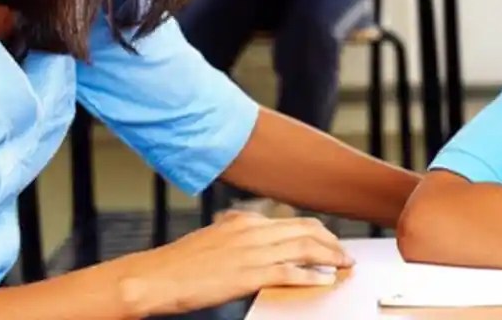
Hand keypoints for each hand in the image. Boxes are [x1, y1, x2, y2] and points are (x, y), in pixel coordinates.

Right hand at [118, 211, 352, 315]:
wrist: (155, 277)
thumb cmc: (179, 263)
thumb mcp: (211, 237)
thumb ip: (232, 230)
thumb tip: (240, 223)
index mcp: (244, 222)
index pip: (291, 221)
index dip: (316, 232)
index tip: (329, 241)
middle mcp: (252, 231)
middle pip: (304, 231)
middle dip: (331, 242)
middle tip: (345, 254)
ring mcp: (251, 253)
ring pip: (303, 248)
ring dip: (329, 256)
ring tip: (343, 265)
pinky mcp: (248, 275)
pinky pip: (288, 272)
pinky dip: (310, 275)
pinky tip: (323, 279)